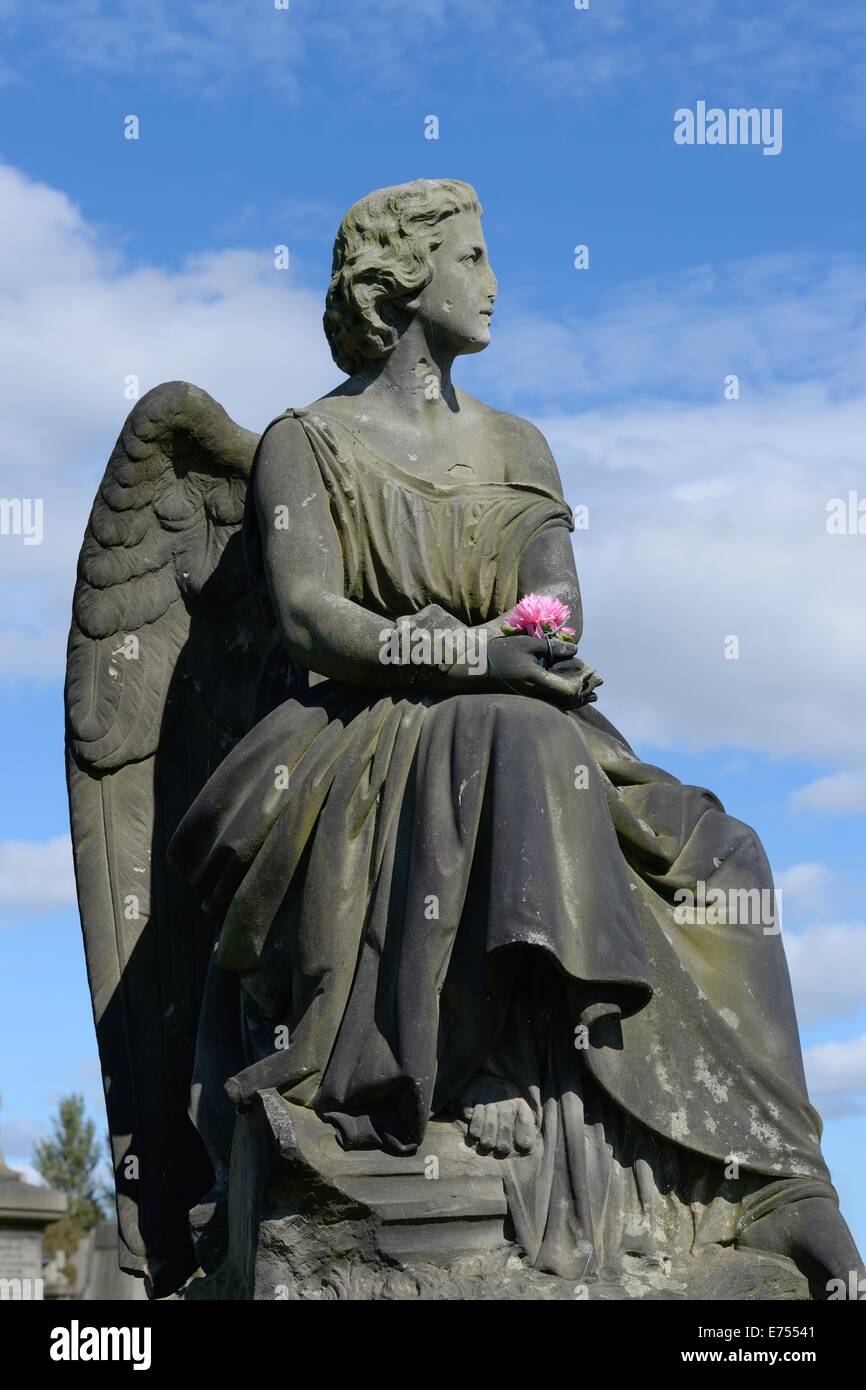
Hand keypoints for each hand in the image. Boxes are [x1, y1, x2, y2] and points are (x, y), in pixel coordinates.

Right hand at [487, 635, 601, 707]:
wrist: (473, 672)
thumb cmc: (499, 654)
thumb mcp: (526, 644)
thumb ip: (552, 647)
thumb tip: (575, 649)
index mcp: (538, 681)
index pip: (570, 689)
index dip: (584, 682)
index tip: (593, 670)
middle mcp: (537, 695)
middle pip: (569, 700)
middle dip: (586, 690)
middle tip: (599, 681)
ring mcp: (531, 699)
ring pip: (561, 704)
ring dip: (578, 697)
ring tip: (592, 693)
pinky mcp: (527, 699)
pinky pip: (552, 703)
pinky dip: (566, 699)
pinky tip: (571, 696)